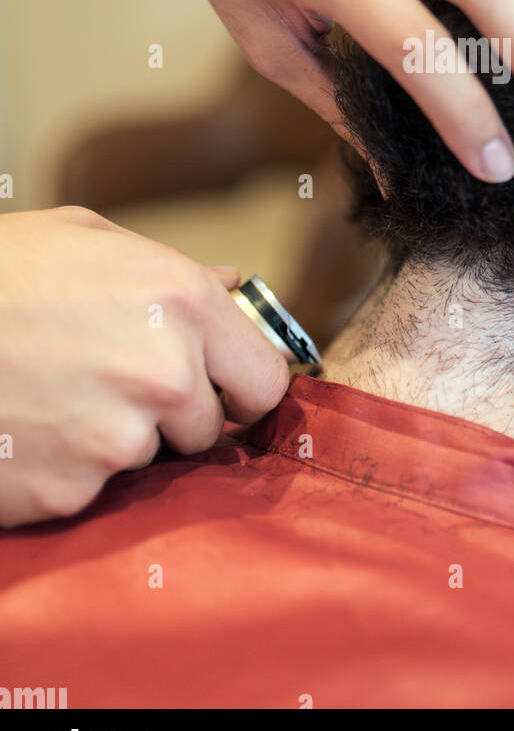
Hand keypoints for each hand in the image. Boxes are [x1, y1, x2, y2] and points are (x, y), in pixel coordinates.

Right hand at [0, 207, 289, 525]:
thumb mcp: (89, 240)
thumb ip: (175, 270)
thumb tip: (233, 289)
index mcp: (184, 302)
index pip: (266, 381)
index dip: (239, 385)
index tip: (217, 387)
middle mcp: (166, 373)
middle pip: (207, 427)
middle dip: (171, 413)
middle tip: (106, 380)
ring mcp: (118, 438)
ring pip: (148, 459)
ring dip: (115, 440)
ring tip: (57, 394)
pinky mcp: (70, 489)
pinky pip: (92, 490)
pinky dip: (66, 470)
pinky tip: (30, 427)